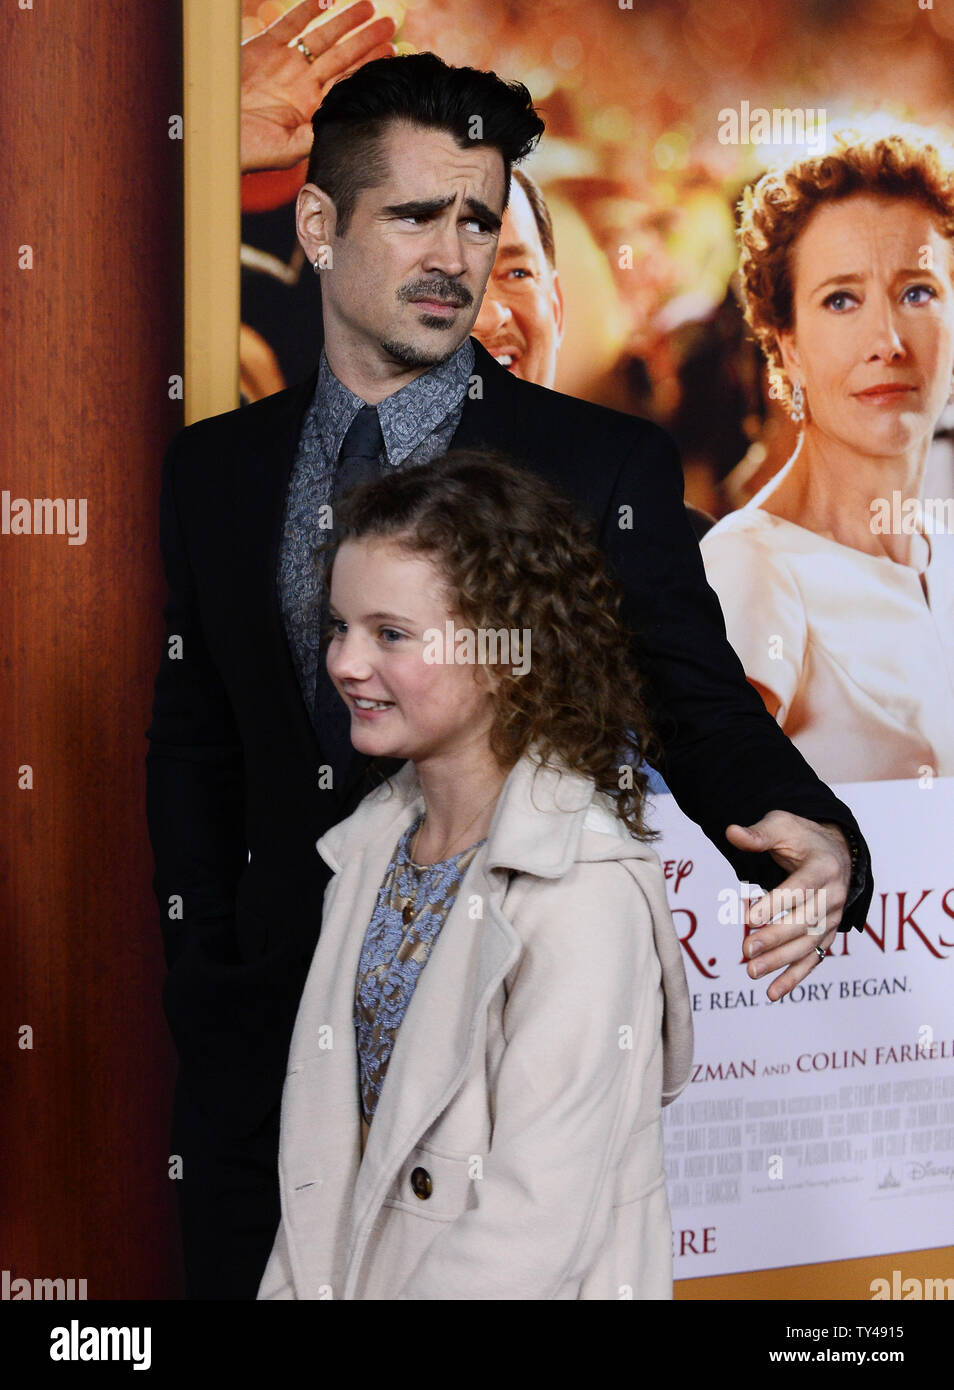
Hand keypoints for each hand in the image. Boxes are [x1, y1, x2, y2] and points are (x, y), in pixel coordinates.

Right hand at [241, 0, 397, 172]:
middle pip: (340, 56)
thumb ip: (317, 134)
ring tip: (368, 6)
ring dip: (343, 21)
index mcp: (312, 108)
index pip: (347, 81)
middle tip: (388, 23)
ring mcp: (284, 64)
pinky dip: (306, 9)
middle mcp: (302, 84)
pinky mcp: (263, 48)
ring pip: (320, 37)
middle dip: (365, 39)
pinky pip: (289, 24)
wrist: (213, 132)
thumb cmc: (249, 149)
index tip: (393, 52)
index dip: (369, 65)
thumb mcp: (289, 149)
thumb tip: (346, 122)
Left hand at [725, 813, 851, 1001]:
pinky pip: (813, 959)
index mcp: (823, 867)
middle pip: (805, 922)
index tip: (750, 918)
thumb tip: (731, 833)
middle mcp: (834, 896)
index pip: (800, 889)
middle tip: (746, 950)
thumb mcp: (782, 825)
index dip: (776, 904)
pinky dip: (794, 977)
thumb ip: (758, 834)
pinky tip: (773, 992)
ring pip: (808, 945)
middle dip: (775, 938)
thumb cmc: (803, 838)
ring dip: (781, 962)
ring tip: (752, 971)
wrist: (836, 851)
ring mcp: (833, 918)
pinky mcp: (828, 934)